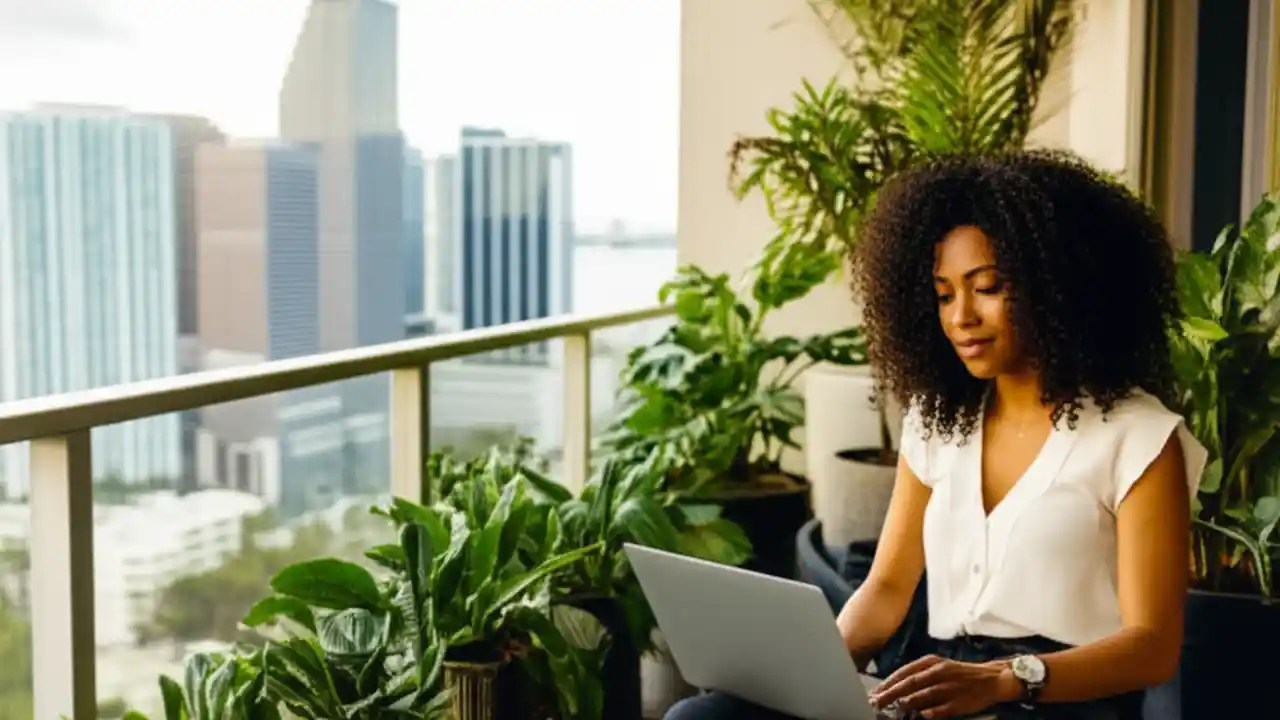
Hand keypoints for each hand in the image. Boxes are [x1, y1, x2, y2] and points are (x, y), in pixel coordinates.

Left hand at [869, 655, 1021, 718]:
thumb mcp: (937, 666)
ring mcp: (950, 687)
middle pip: (911, 683)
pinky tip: (921, 716)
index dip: (889, 682)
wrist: (990, 678)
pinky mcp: (960, 701)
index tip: (874, 691)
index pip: (905, 672)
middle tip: (876, 702)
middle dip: (891, 694)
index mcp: (932, 662)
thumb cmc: (959, 673)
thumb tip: (894, 687)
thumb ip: (918, 675)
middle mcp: (939, 672)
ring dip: (908, 702)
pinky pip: (943, 708)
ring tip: (894, 708)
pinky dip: (931, 712)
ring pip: (925, 695)